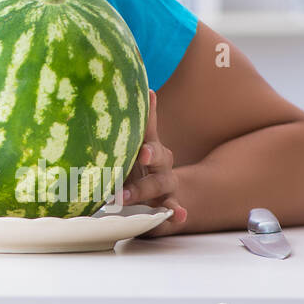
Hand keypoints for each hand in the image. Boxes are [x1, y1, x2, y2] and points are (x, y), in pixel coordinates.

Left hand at [122, 89, 187, 236]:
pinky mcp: (167, 207)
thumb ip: (139, 123)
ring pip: (162, 186)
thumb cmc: (139, 166)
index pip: (151, 138)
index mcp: (153, 149)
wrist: (161, 194)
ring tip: (124, 196)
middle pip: (159, 159)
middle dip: (149, 156)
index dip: (148, 136)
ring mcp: (166, 188)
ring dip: (144, 191)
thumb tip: (144, 89)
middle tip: (140, 157)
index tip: (144, 137)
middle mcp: (162, 167)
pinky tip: (180, 214)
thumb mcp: (137, 144)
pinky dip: (176, 213)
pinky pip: (173, 210)